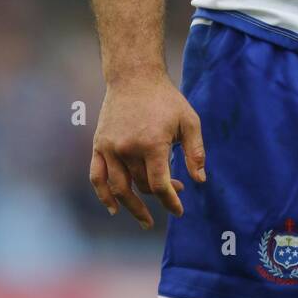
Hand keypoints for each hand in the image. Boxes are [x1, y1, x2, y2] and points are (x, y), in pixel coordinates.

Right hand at [89, 72, 206, 227]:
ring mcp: (110, 148)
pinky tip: (114, 209)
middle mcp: (128, 149)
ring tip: (145, 220)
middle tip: (175, 189)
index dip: (170, 202)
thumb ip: (196, 152)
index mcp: (152, 144)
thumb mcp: (189, 121)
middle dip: (160, 194)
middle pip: (142, 185)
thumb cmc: (166, 99)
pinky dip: (103, 195)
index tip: (179, 211)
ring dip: (132, 206)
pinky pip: (97, 177)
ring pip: (120, 187)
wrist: (134, 77)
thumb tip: (200, 181)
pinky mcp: (99, 145)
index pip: (159, 185)